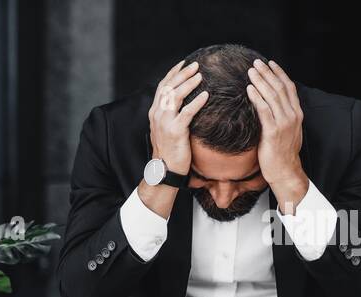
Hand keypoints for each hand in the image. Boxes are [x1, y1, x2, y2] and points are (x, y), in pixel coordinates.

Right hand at [147, 60, 208, 174]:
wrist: (165, 169)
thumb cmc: (170, 149)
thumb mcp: (167, 128)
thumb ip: (172, 113)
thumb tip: (185, 101)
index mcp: (155, 112)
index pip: (162, 87)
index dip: (173, 73)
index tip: (184, 63)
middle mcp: (157, 114)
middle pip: (168, 87)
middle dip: (182, 74)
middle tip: (196, 64)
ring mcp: (165, 123)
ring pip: (175, 96)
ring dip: (188, 83)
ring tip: (200, 75)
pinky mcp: (175, 131)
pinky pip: (187, 112)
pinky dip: (196, 102)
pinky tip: (206, 95)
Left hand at [247, 58, 307, 211]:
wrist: (285, 171)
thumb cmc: (281, 152)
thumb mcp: (285, 131)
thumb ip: (280, 116)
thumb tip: (270, 106)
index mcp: (296, 113)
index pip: (288, 87)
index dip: (279, 73)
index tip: (270, 63)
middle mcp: (292, 115)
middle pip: (280, 88)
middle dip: (268, 73)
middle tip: (256, 62)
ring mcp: (284, 123)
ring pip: (272, 96)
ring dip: (261, 81)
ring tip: (250, 71)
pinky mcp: (274, 131)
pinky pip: (264, 111)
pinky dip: (257, 98)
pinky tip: (249, 89)